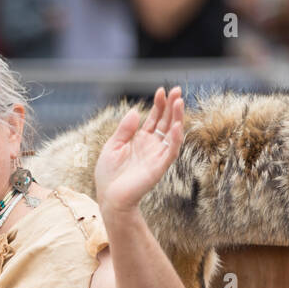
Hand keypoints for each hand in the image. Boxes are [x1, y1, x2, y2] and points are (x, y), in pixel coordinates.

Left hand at [93, 86, 184, 215]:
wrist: (110, 197)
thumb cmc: (109, 175)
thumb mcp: (112, 146)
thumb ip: (124, 130)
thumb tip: (134, 111)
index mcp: (140, 140)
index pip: (154, 118)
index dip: (158, 105)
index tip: (161, 91)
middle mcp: (151, 146)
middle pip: (166, 122)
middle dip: (171, 106)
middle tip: (177, 90)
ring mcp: (157, 155)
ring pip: (172, 133)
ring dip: (177, 118)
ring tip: (179, 102)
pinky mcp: (159, 167)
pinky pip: (171, 151)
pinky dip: (175, 138)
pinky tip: (177, 125)